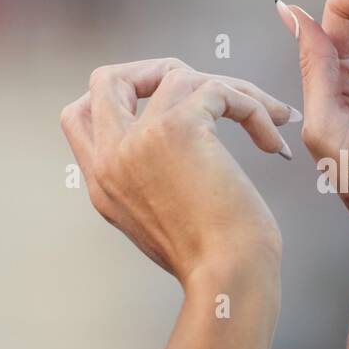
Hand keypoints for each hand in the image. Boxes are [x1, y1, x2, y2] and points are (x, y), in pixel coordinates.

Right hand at [60, 58, 294, 282]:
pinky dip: (253, 105)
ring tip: (264, 118)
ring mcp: (136, 141)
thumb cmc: (211, 260)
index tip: (162, 104)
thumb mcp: (158, 218)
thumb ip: (149, 176)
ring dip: (229, 88)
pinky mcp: (177, 128)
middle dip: (157, 71)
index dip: (118, 95)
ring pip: (175, 74)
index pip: (78, 115)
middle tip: (203, 92)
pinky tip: (271, 139)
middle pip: (107, 79)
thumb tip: (184, 137)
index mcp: (101, 183)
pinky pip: (218, 88)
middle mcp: (110, 159)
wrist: (226, 277)